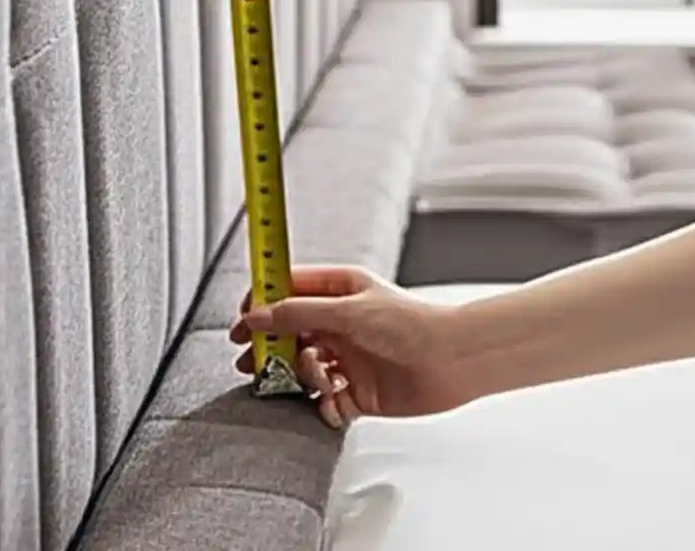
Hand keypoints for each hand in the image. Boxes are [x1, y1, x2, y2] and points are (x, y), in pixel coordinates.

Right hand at [230, 265, 473, 428]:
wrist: (452, 361)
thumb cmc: (411, 325)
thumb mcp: (347, 311)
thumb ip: (297, 314)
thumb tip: (256, 316)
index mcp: (338, 292)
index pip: (286, 291)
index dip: (261, 304)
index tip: (241, 321)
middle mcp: (340, 324)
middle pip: (288, 334)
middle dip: (269, 348)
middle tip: (252, 361)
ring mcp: (347, 358)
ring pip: (302, 369)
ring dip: (301, 376)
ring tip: (316, 378)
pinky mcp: (357, 391)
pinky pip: (325, 401)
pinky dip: (325, 404)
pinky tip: (336, 399)